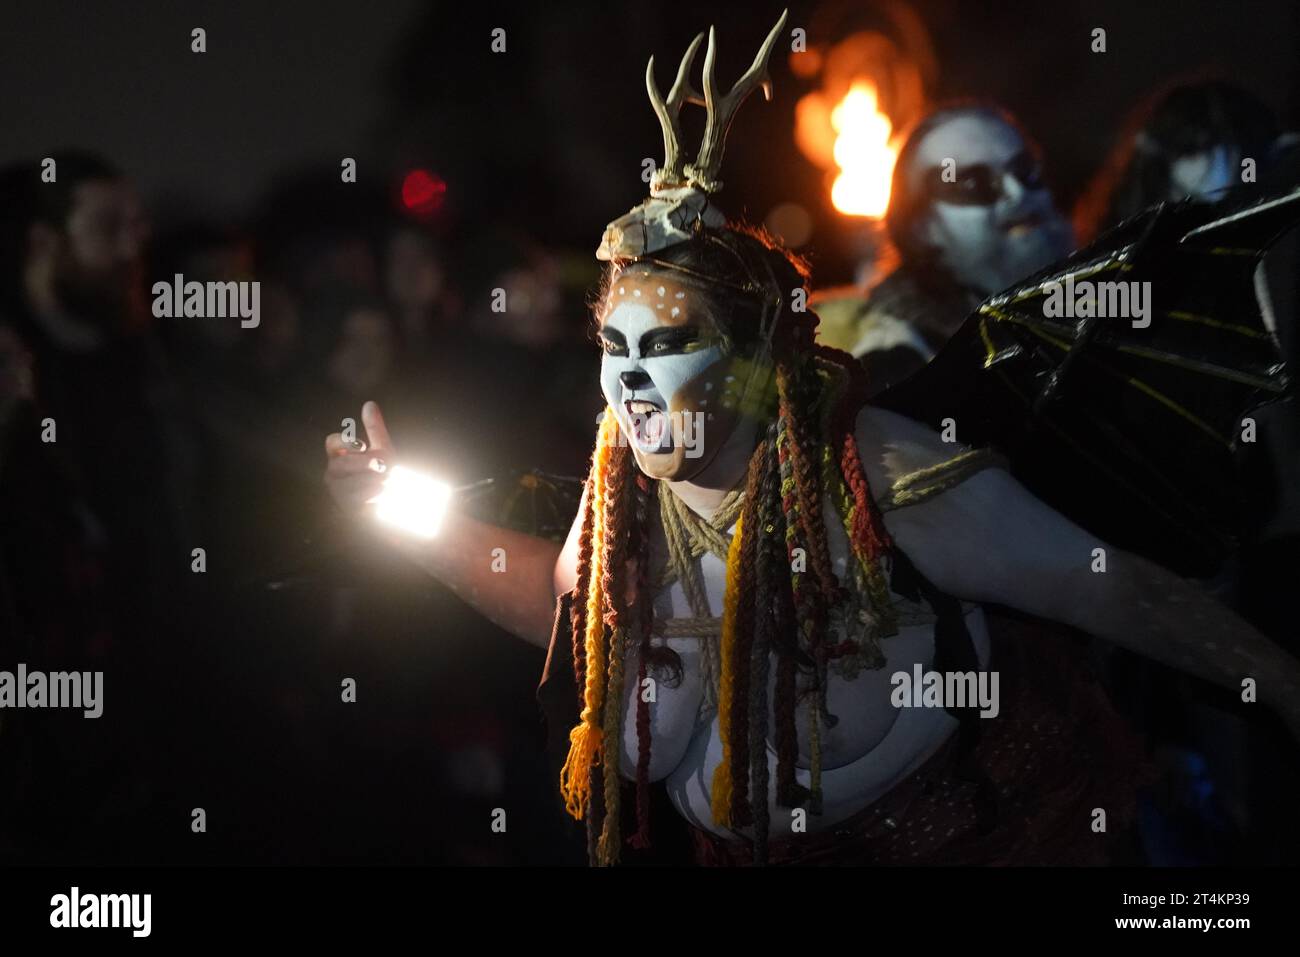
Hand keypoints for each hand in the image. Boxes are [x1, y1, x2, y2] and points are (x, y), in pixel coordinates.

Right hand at [324, 400, 393, 517]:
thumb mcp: (382, 449)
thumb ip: (374, 428)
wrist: (391, 501)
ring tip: (388, 482)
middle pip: (341, 464)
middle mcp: (333, 473)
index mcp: (339, 455)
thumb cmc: (381, 472)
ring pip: (350, 485)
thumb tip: (370, 404)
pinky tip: (384, 496)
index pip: (332, 442)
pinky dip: (374, 498)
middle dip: (364, 464)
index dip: (345, 442)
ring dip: (373, 482)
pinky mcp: (347, 509)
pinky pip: (358, 502)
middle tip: (383, 465)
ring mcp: (338, 492)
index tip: (363, 445)